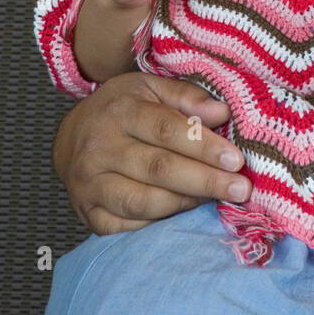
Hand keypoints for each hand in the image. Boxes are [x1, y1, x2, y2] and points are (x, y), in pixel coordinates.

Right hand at [53, 71, 250, 234]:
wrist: (72, 136)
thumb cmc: (122, 109)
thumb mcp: (151, 87)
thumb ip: (187, 96)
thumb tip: (222, 112)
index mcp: (120, 111)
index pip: (168, 129)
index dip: (204, 146)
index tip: (236, 160)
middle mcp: (100, 148)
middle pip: (159, 169)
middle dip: (206, 181)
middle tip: (241, 189)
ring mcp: (90, 184)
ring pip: (143, 202)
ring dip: (185, 203)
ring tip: (214, 200)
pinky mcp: (88, 213)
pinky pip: (127, 227)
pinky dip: (158, 224)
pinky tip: (181, 214)